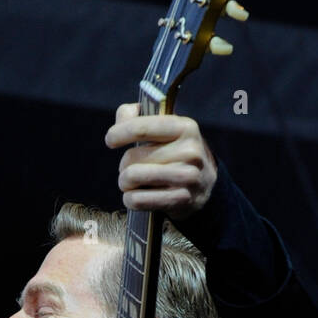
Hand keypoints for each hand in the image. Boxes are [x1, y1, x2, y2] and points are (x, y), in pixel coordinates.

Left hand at [104, 103, 216, 220]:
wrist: (206, 185)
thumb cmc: (176, 152)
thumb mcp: (166, 129)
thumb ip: (138, 117)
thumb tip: (122, 119)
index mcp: (185, 127)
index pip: (142, 128)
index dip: (119, 133)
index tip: (110, 140)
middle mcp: (189, 151)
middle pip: (132, 156)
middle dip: (123, 164)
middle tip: (130, 168)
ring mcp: (187, 176)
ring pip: (133, 177)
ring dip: (124, 182)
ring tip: (131, 182)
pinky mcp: (180, 199)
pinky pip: (138, 200)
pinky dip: (130, 199)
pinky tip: (134, 197)